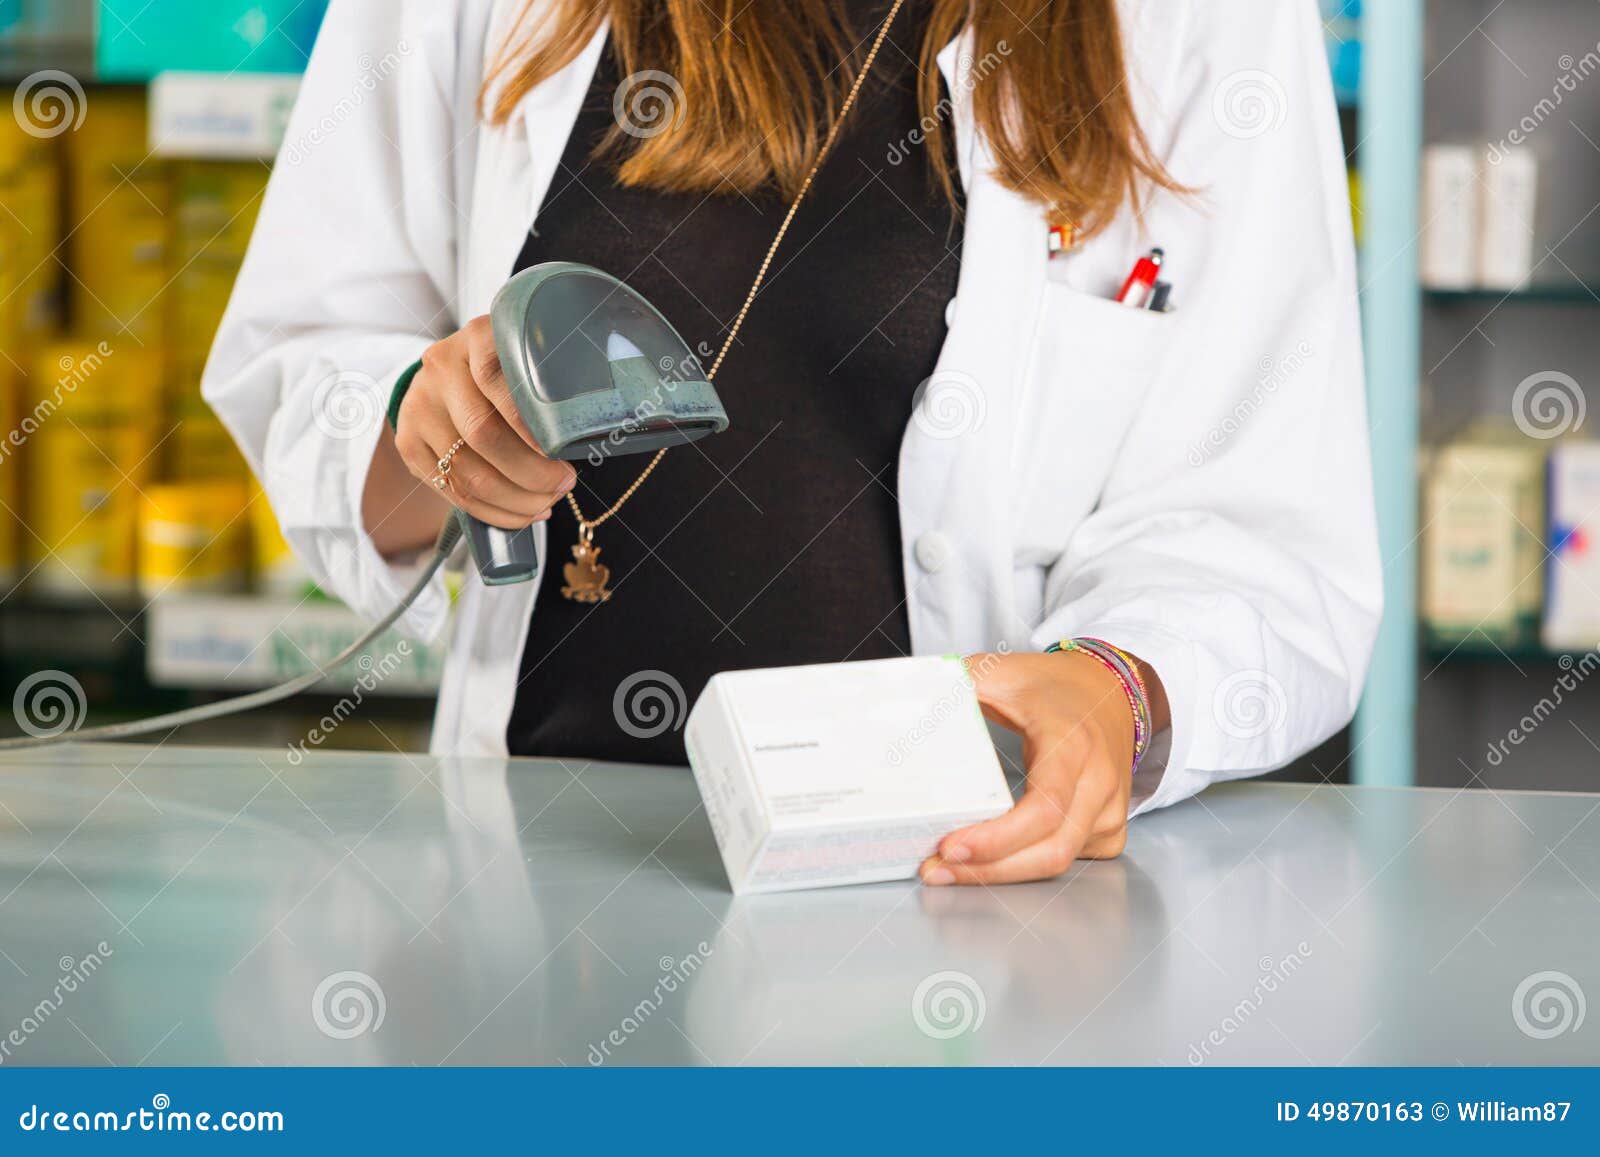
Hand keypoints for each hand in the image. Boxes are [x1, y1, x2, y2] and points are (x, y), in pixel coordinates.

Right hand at [394, 316, 576, 529]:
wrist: (448, 374)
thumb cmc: (507, 372)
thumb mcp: (525, 359)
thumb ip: (547, 382)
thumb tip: (585, 437)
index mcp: (476, 338)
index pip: (496, 379)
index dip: (528, 424)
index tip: (560, 452)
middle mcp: (440, 368)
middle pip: (482, 434)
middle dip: (531, 472)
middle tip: (564, 484)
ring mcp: (418, 406)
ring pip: (467, 471)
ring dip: (515, 500)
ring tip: (547, 504)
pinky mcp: (409, 442)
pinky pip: (452, 491)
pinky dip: (493, 512)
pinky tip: (523, 514)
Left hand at [919, 649, 1161, 885]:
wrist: (1107, 689)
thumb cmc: (1052, 686)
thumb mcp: (1002, 672)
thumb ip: (955, 683)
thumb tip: (902, 699)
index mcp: (1072, 743)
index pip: (1044, 807)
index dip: (998, 837)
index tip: (952, 846)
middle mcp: (1098, 782)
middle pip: (1050, 850)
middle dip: (989, 869)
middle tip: (935, 868)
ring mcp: (1109, 810)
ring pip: (1058, 862)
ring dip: (1001, 875)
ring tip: (949, 870)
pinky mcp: (1108, 829)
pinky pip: (1067, 861)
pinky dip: (1024, 868)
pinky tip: (988, 864)